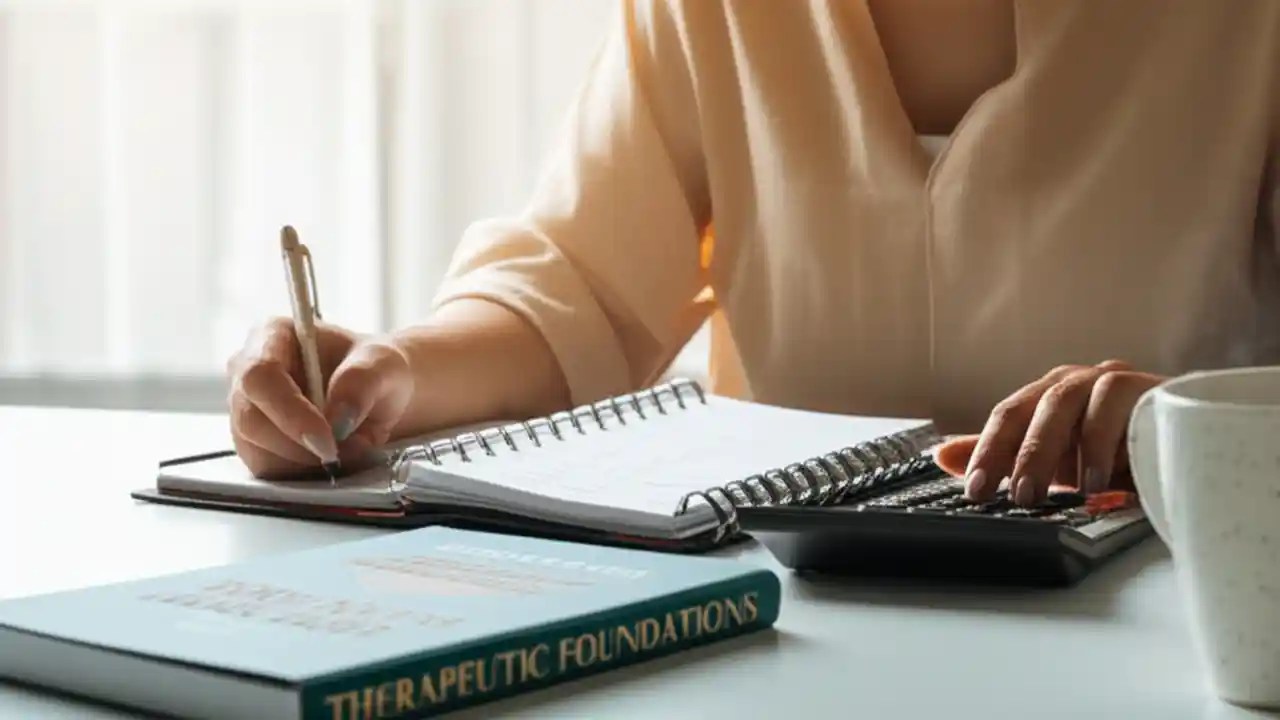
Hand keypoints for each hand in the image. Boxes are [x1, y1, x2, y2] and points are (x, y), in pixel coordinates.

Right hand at [226, 318, 413, 477]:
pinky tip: (331, 459)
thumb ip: (361, 383)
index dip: (289, 412)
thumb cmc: (377, 370)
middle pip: (250, 420)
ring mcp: (246, 410)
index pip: (260, 376)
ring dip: (304, 463)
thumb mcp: (384, 365)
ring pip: (256, 451)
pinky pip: (267, 469)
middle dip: (299, 446)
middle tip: (343, 453)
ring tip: (347, 450)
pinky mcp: (254, 444)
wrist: (381, 396)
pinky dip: (302, 473)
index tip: (327, 440)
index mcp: (272, 336)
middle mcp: (247, 372)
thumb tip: (337, 418)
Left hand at [934, 360, 1163, 506]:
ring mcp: (1107, 379)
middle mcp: (1072, 381)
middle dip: (1019, 455)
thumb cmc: (1114, 449)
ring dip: (1056, 448)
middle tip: (1014, 496)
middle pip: (1032, 408)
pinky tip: (1098, 479)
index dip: (986, 451)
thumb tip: (943, 457)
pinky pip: (1114, 404)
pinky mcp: (1144, 386)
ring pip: (1067, 401)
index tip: (974, 490)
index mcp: (1045, 394)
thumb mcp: (1055, 461)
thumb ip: (1004, 455)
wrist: (1183, 442)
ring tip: (1053, 492)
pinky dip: (1101, 442)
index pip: (1006, 416)